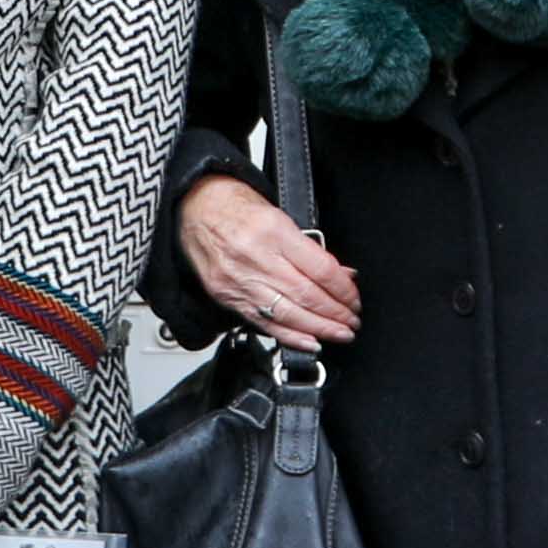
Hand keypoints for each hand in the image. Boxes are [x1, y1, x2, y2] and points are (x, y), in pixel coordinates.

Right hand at [179, 173, 363, 346]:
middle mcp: (255, 258)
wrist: (192, 206)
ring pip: (288, 314)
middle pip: (306, 295)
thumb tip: (340, 275)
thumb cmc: (234, 205)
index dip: (343, 290)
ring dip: (319, 328)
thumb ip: (309, 248)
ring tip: (339, 334)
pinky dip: (290, 336)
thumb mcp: (279, 215)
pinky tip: (310, 342)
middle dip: (335, 313)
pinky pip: (263, 323)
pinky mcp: (227, 296)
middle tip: (352, 322)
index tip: (354, 299)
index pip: (319, 269)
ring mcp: (239, 280)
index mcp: (273, 231)